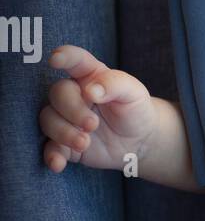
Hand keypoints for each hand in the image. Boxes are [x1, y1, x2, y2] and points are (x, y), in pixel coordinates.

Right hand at [40, 45, 157, 173]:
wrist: (140, 141)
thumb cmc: (135, 110)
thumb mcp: (134, 93)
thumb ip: (115, 84)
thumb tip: (90, 90)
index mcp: (90, 76)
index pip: (75, 60)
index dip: (64, 56)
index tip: (55, 59)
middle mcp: (73, 95)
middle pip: (57, 94)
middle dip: (72, 110)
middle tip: (93, 125)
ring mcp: (66, 119)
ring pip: (48, 120)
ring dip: (63, 133)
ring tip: (85, 142)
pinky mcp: (64, 142)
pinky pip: (49, 147)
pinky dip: (51, 156)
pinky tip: (58, 164)